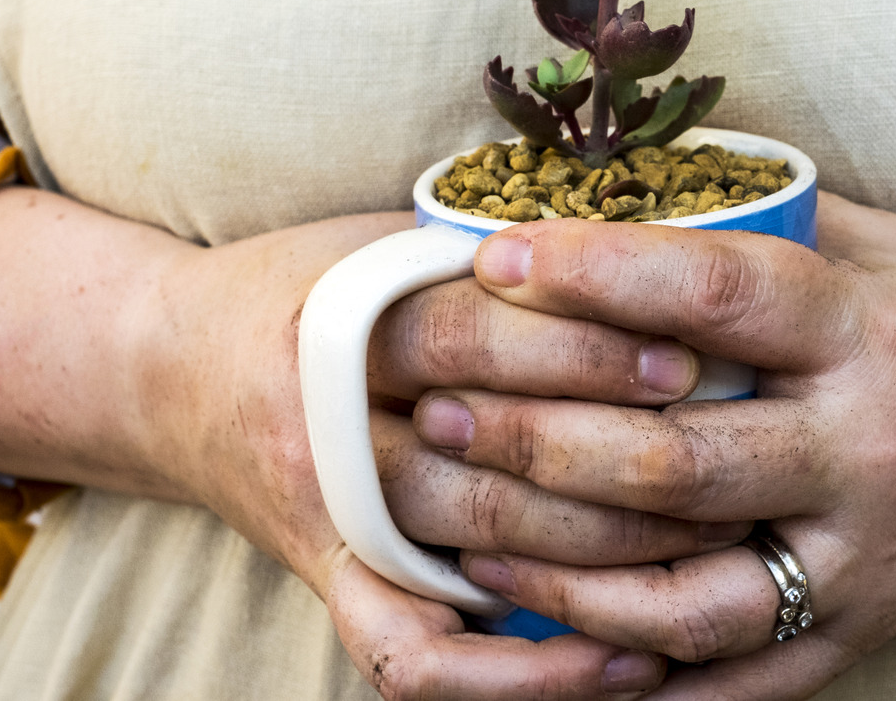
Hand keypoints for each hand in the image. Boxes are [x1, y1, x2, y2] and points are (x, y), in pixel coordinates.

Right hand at [137, 211, 764, 697]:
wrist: (164, 372)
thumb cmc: (300, 288)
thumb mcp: (379, 240)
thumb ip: (488, 253)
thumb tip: (652, 247)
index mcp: (336, 322)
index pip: (471, 331)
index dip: (583, 344)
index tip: (689, 354)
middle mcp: (325, 429)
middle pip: (486, 452)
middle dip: (619, 457)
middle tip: (731, 458)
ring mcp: (328, 520)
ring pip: (474, 558)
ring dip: (602, 567)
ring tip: (714, 555)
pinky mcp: (334, 584)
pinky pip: (418, 661)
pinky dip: (518, 681)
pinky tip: (617, 666)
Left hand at [420, 191, 895, 698]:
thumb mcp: (880, 244)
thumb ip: (758, 222)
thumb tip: (607, 184)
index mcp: (872, 332)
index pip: (715, 293)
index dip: (592, 271)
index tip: (492, 255)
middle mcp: (871, 451)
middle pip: (675, 460)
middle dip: (537, 438)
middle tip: (440, 410)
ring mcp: (866, 560)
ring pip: (687, 592)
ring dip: (557, 569)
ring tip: (465, 530)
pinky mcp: (862, 632)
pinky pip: (733, 677)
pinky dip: (632, 672)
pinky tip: (546, 641)